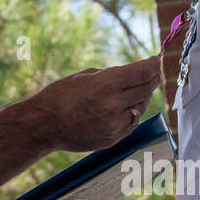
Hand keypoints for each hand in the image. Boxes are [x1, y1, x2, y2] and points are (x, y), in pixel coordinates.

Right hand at [31, 54, 161, 150]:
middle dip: (153, 79)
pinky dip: (132, 114)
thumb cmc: (60, 96)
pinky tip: (127, 107)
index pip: (142, 72)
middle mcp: (113, 106)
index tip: (156, 60)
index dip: (152, 65)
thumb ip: (111, 75)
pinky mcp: (112, 139)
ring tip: (139, 89)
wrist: (43, 125)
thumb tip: (131, 75)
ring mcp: (114, 125)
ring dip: (142, 97)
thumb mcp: (85, 76)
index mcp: (105, 85)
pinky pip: (131, 123)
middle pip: (146, 90)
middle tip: (155, 73)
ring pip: (141, 108)